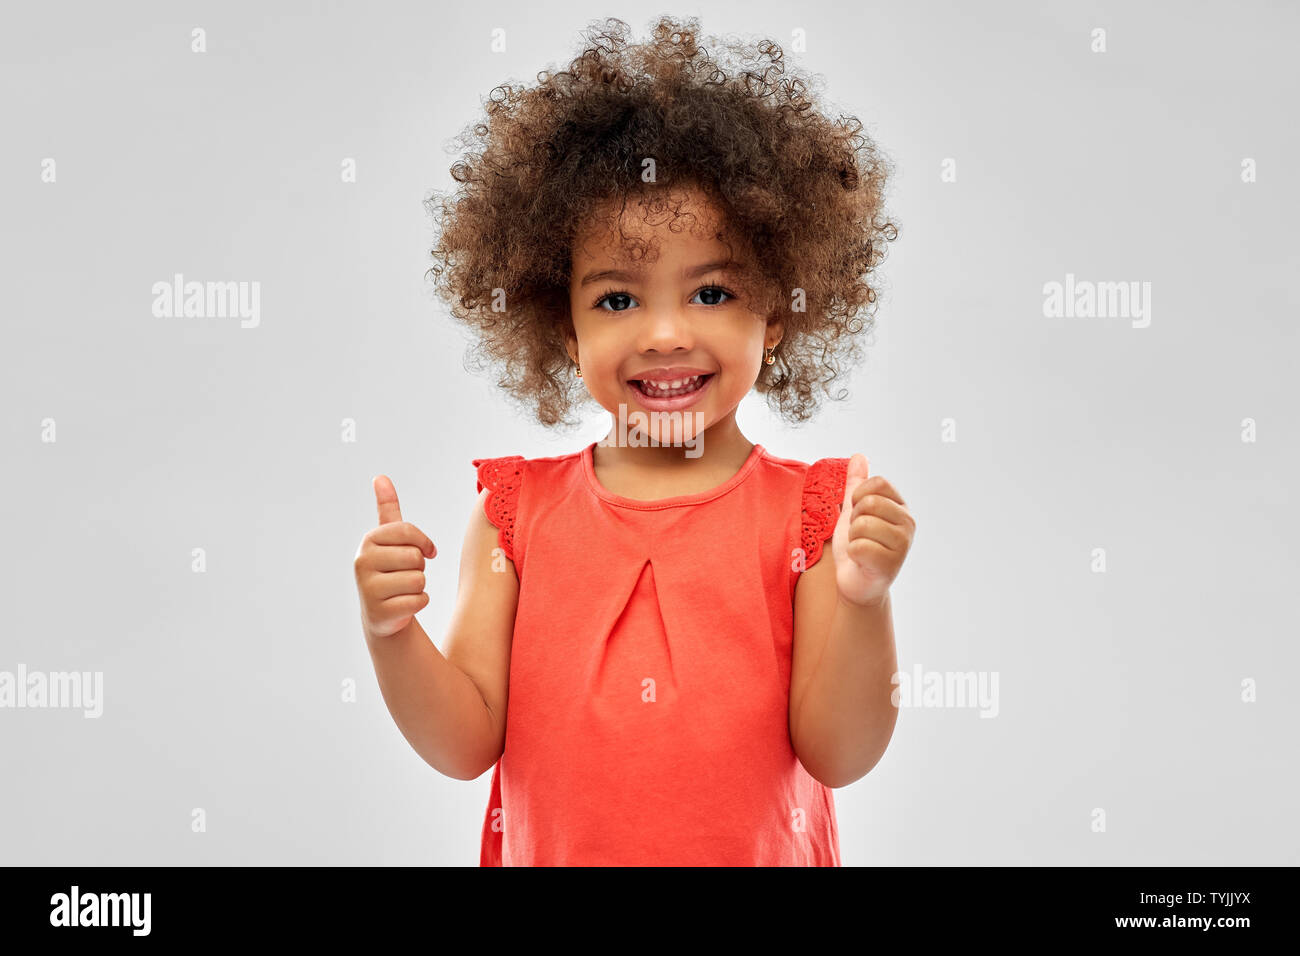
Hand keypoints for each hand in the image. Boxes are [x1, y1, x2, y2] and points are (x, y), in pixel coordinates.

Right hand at [353, 476, 436, 639]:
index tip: (427, 551)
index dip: (424, 543)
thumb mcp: (388, 539)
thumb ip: (387, 509)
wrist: (383, 613)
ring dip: (419, 586)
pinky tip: (404, 604)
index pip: (407, 531)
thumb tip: (380, 477)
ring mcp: (368, 588)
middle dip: (419, 566)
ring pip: (419, 579)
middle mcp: (363, 562)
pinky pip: (420, 600)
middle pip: (415, 556)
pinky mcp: (381, 612)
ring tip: (402, 589)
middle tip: (405, 574)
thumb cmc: (391, 569)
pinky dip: (420, 603)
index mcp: (368, 540)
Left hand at [831, 454, 914, 608]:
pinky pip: (859, 546)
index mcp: (900, 507)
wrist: (856, 583)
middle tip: (858, 535)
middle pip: (869, 503)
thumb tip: (859, 456)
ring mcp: (903, 544)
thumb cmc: (857, 546)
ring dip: (852, 538)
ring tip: (861, 548)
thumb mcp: (853, 510)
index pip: (878, 483)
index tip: (858, 513)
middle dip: (853, 520)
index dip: (858, 496)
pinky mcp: (891, 564)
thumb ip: (856, 484)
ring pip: (862, 525)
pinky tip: (862, 561)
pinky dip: (853, 554)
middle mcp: (908, 523)